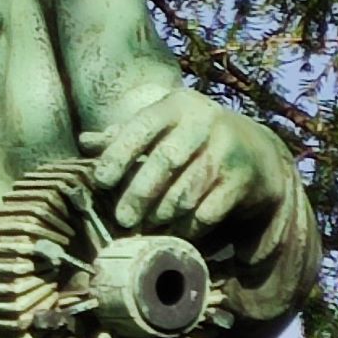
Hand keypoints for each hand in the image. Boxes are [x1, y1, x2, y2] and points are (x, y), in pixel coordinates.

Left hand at [82, 87, 289, 241]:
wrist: (253, 151)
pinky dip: (187, 227)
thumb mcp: (161, 129)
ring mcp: (226, 150)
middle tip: (122, 219)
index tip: (100, 181)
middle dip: (140, 194)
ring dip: (162, 214)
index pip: (142, 127)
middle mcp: (205, 121)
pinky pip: (207, 211)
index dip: (118, 154)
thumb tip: (84, 142)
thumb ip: (124, 137)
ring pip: (186, 190)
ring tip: (147, 227)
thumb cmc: (190, 140)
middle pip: (165, 161)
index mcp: (178, 105)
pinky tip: (175, 232)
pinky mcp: (241, 179)